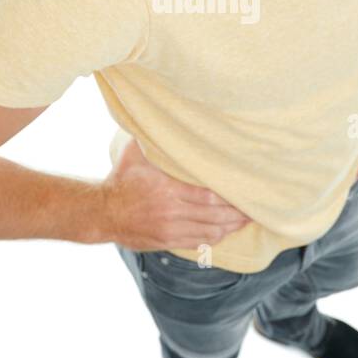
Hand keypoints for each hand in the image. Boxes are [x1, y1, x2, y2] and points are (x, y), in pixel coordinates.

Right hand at [101, 136, 251, 251]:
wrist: (102, 211)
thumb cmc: (121, 179)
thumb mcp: (136, 153)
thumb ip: (156, 140)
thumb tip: (169, 114)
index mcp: (167, 190)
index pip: (209, 197)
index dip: (231, 198)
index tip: (247, 192)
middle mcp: (171, 212)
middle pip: (215, 217)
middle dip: (237, 215)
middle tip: (255, 209)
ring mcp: (170, 230)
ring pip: (209, 232)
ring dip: (230, 228)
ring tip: (245, 221)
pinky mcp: (166, 241)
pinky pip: (198, 243)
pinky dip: (214, 237)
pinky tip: (224, 231)